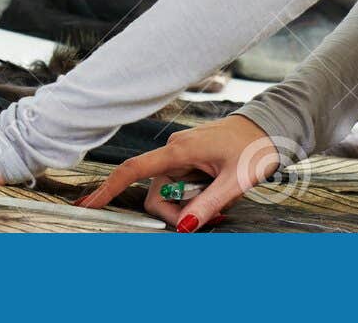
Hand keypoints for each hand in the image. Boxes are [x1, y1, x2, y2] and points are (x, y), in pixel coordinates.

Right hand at [76, 115, 281, 231]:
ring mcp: (181, 154)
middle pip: (157, 193)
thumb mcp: (236, 182)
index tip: (89, 203)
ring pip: (171, 193)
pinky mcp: (189, 158)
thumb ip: (208, 205)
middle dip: (178, 214)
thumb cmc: (254, 149)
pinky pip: (182, 186)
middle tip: (212, 218)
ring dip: (191, 206)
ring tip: (223, 203)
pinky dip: (197, 197)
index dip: (109, 188)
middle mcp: (175, 150)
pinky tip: (219, 192)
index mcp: (179, 149)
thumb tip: (183, 228)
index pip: (134, 169)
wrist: (268, 128)